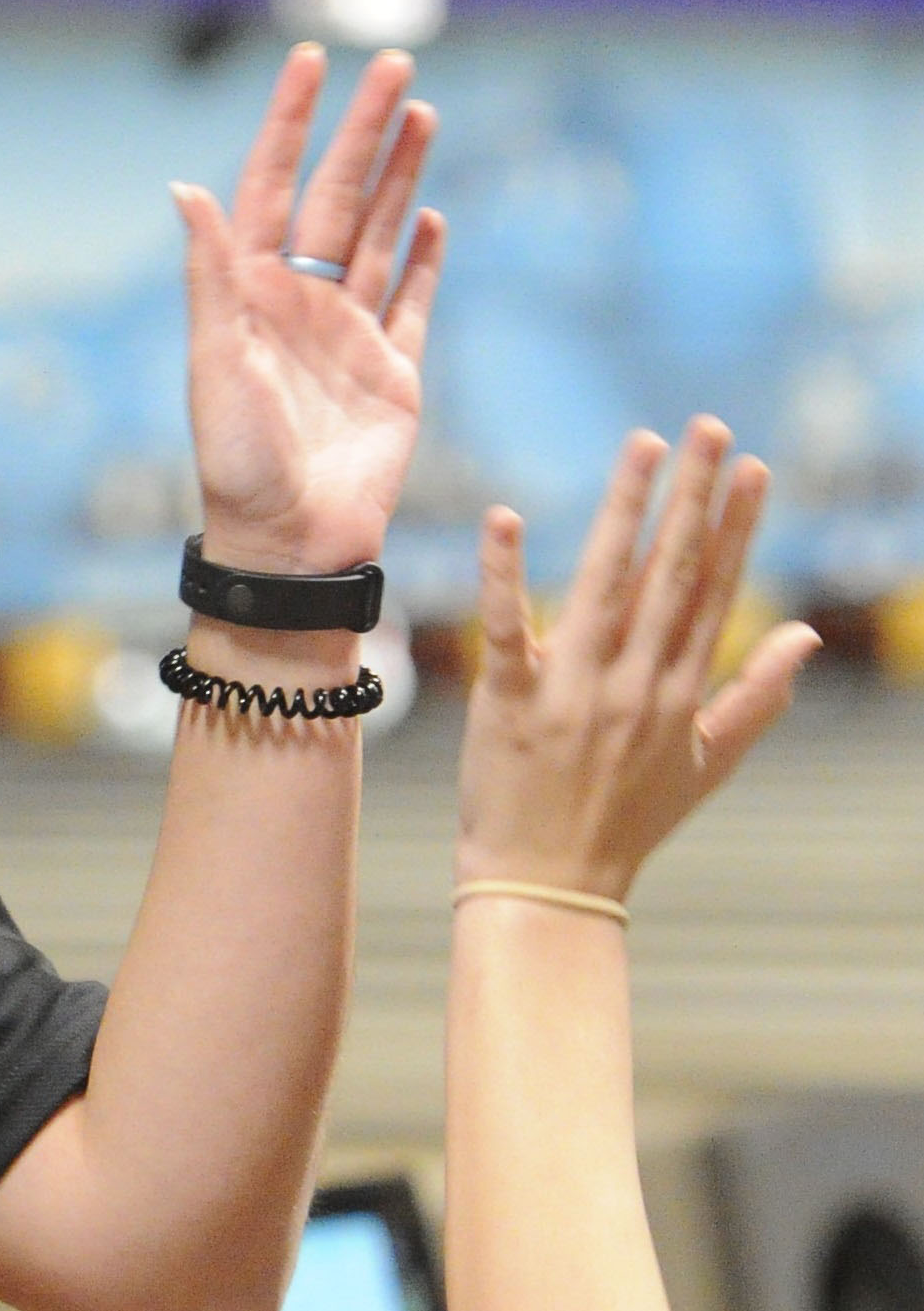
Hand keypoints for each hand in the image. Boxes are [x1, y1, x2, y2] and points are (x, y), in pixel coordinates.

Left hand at [173, 44, 444, 574]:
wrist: (290, 544)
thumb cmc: (239, 463)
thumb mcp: (214, 363)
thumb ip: (209, 276)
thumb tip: (185, 189)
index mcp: (249, 296)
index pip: (272, 189)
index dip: (290, 124)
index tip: (311, 60)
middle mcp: (299, 306)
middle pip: (337, 197)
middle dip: (362, 130)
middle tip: (394, 60)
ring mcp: (349, 336)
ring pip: (379, 235)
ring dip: (398, 174)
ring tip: (419, 111)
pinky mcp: (394, 373)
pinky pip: (411, 302)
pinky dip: (422, 259)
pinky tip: (430, 215)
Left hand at [456, 417, 817, 900]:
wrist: (549, 883)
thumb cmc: (626, 824)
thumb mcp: (708, 765)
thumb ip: (758, 696)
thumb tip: (808, 634)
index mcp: (678, 692)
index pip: (714, 592)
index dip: (735, 528)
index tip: (753, 469)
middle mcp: (632, 682)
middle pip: (670, 574)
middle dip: (694, 497)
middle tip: (712, 428)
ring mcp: (571, 688)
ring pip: (603, 583)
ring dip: (625, 509)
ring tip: (646, 445)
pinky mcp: (508, 698)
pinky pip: (507, 625)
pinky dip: (504, 573)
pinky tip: (506, 516)